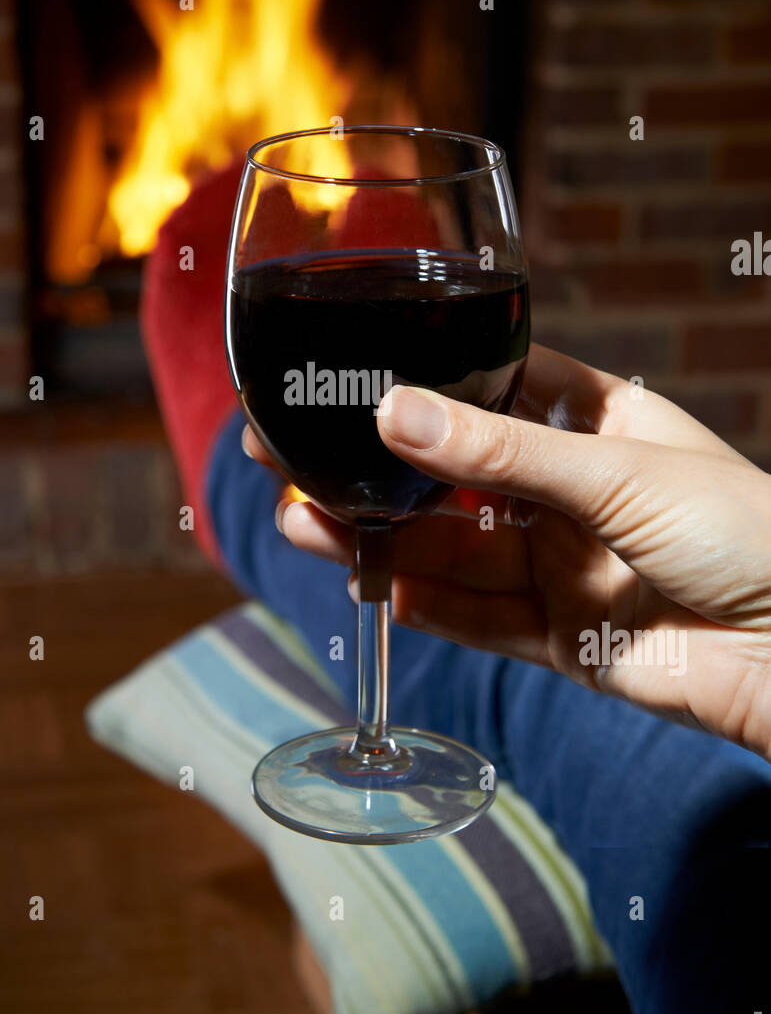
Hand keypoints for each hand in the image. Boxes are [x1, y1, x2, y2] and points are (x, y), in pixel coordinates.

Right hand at [245, 344, 770, 760]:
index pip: (484, 388)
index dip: (411, 386)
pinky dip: (419, 601)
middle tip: (289, 457)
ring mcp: (557, 561)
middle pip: (447, 475)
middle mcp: (565, 489)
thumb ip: (499, 452)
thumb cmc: (746, 530)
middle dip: (373, 468)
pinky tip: (368, 582)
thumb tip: (393, 413)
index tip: (339, 379)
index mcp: (592, 421)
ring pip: (446, 546)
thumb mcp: (616, 472)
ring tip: (305, 518)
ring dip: (377, 535)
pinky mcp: (558, 634)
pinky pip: (472, 616)